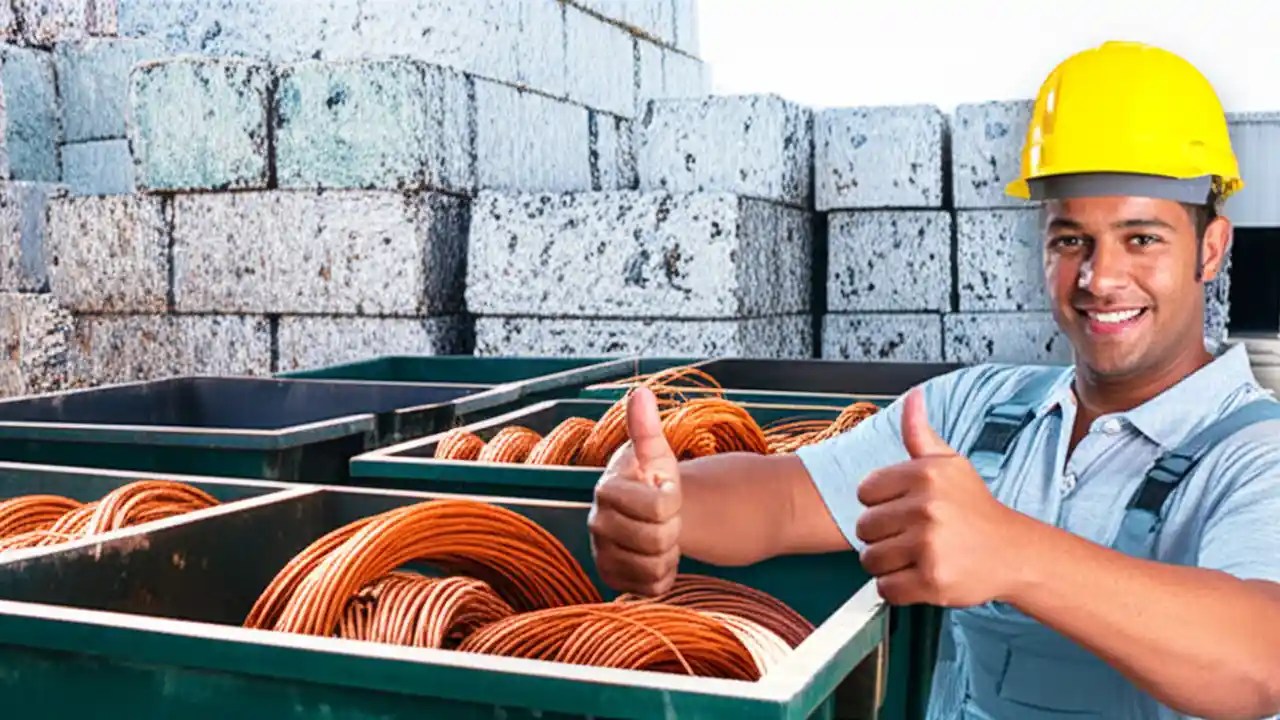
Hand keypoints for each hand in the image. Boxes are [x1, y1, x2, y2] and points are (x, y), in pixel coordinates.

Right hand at [587, 385, 681, 595]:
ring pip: (655, 566)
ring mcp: (601, 554)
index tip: (664, 489)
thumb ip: (647, 428)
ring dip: (669, 553)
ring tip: (660, 534)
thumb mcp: (656, 453)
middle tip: (665, 516)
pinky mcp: (611, 579)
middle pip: (658, 539)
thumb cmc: (653, 478)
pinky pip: (652, 587)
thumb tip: (640, 393)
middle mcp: (596, 524)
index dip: (672, 499)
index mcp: (607, 489)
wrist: (650, 511)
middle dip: (672, 528)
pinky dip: (664, 575)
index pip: (660, 506)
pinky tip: (656, 556)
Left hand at [854, 387, 1030, 606]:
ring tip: (916, 557)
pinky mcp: (932, 580)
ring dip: (887, 564)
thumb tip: (913, 397)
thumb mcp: (950, 464)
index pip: (864, 492)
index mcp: (924, 474)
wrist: (1014, 553)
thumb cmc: (976, 509)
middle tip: (912, 537)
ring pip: (870, 559)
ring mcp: (929, 545)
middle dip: (882, 536)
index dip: (880, 504)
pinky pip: (885, 588)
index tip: (904, 510)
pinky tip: (921, 576)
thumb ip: (920, 433)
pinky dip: (898, 588)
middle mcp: (926, 507)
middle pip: (864, 527)